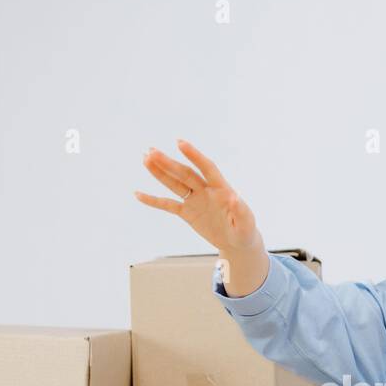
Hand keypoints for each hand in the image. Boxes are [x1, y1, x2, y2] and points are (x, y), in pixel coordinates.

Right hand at [135, 140, 261, 253]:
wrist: (237, 242)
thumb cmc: (245, 230)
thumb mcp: (246, 224)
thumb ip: (240, 210)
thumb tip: (234, 197)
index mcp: (221, 189)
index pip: (207, 168)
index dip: (194, 156)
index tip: (180, 143)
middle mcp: (206, 190)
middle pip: (185, 173)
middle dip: (168, 163)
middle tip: (151, 151)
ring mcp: (195, 200)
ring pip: (175, 183)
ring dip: (160, 172)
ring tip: (145, 158)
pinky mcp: (187, 212)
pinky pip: (168, 205)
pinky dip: (154, 200)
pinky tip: (138, 194)